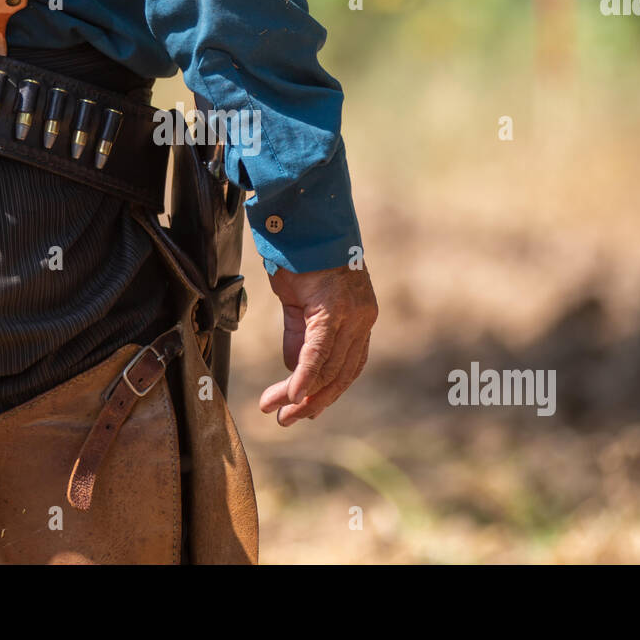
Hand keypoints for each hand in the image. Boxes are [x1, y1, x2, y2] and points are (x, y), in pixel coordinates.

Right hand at [259, 264, 376, 425]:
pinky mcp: (333, 308)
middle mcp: (363, 318)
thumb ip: (301, 337)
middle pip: (342, 374)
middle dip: (312, 402)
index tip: (303, 409)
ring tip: (276, 410)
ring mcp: (352, 313)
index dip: (326, 392)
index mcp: (360, 317)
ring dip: (301, 395)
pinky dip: (305, 376)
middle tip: (285, 420)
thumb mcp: (301, 301)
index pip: (348, 367)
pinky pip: (319, 352)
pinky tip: (290, 395)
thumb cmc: (300, 254)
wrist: (303, 219)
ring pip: (329, 368)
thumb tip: (296, 371)